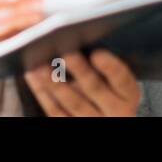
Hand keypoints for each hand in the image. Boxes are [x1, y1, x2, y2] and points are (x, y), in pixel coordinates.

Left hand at [24, 49, 139, 115]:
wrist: (102, 113)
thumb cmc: (107, 84)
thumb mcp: (113, 76)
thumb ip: (105, 61)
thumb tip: (82, 35)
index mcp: (128, 94)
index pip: (123, 80)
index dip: (110, 67)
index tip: (97, 53)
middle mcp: (114, 111)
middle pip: (96, 89)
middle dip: (80, 70)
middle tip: (66, 53)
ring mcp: (92, 121)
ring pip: (73, 103)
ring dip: (55, 82)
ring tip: (41, 65)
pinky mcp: (72, 126)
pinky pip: (55, 112)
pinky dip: (42, 93)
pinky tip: (32, 75)